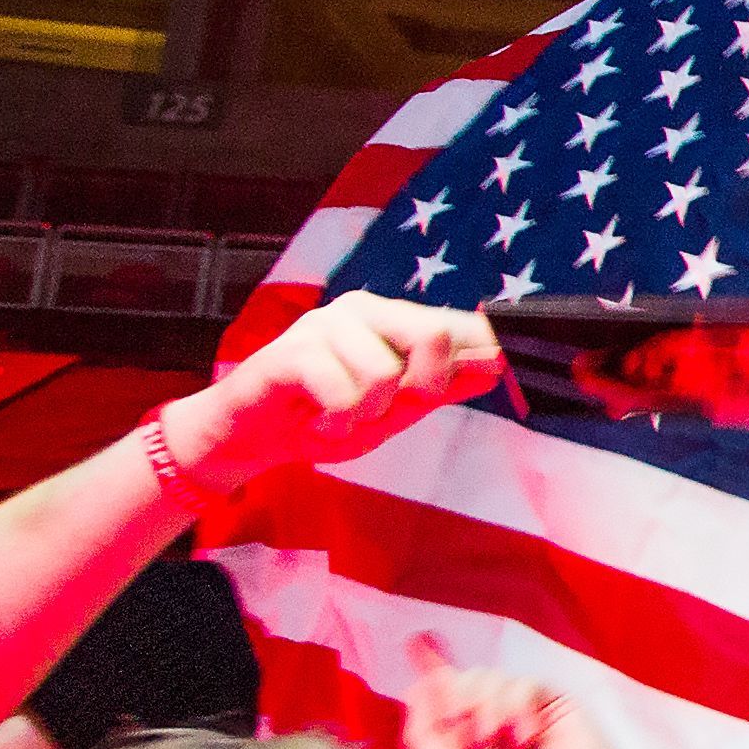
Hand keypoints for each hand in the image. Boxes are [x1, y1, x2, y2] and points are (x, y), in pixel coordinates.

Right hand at [162, 291, 502, 495]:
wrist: (250, 439)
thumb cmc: (324, 419)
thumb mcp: (394, 411)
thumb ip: (441, 388)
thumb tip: (496, 365)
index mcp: (394, 319)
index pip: (459, 325)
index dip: (487, 351)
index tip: (499, 372)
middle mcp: (363, 310)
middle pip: (434, 334)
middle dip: (422, 389)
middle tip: (386, 411)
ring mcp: (324, 324)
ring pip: (386, 374)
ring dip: (366, 415)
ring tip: (340, 417)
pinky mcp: (291, 351)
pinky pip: (344, 393)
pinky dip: (336, 423)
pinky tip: (316, 421)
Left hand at [403, 649, 637, 748]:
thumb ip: (422, 732)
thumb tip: (419, 685)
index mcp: (462, 745)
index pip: (442, 698)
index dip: (430, 668)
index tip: (418, 640)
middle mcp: (489, 725)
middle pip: (461, 681)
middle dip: (459, 703)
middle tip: (474, 737)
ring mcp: (521, 713)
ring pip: (488, 678)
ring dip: (489, 709)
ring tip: (504, 743)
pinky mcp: (550, 704)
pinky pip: (522, 682)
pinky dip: (519, 708)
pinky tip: (530, 736)